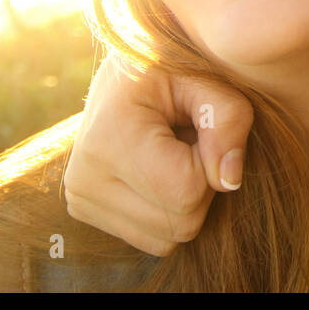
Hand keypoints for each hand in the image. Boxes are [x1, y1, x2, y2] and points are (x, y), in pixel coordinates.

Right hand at [63, 50, 252, 255]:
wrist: (127, 70)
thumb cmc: (174, 70)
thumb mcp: (208, 80)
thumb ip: (229, 120)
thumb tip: (229, 181)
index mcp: (109, 138)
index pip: (186, 190)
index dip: (212, 164)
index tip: (204, 131)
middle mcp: (84, 177)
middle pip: (180, 222)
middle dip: (202, 185)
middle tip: (191, 141)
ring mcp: (80, 199)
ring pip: (168, 239)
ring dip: (186, 200)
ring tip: (173, 152)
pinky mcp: (84, 211)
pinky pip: (153, 239)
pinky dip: (168, 211)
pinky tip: (158, 170)